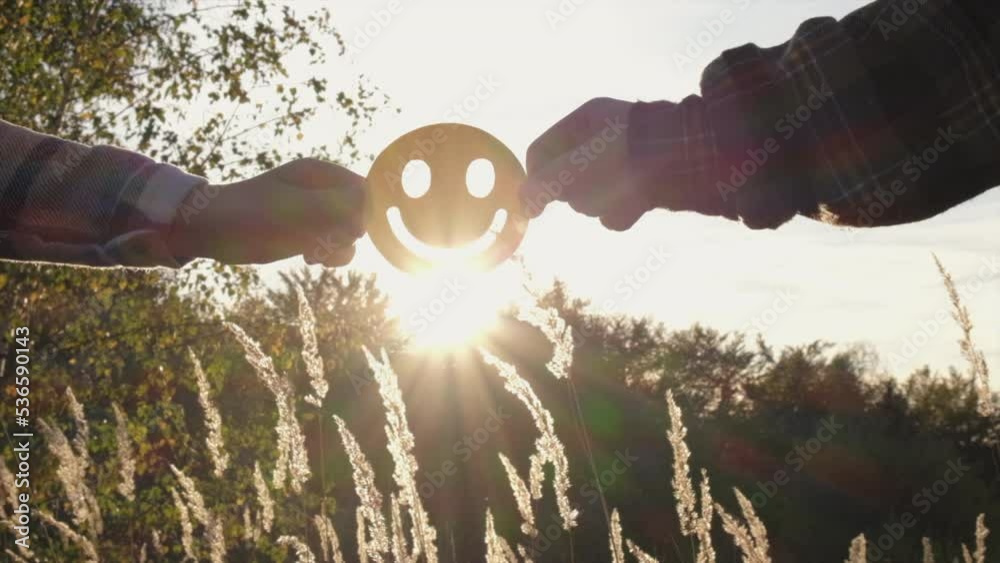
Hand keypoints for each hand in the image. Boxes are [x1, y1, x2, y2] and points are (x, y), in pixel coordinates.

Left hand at [168, 158, 364, 265]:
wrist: (211, 230)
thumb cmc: (248, 214)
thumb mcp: (292, 210)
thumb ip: (332, 209)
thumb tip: (364, 221)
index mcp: (319, 173)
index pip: (362, 189)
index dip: (363, 212)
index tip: (348, 231)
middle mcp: (321, 189)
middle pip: (359, 213)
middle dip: (347, 233)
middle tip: (322, 242)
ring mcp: (315, 211)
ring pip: (349, 232)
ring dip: (339, 248)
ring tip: (315, 254)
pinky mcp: (308, 231)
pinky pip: (334, 244)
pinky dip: (330, 255)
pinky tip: (311, 259)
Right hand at [520, 97, 648, 230]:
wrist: (691, 160)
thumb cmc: (626, 158)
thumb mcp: (577, 168)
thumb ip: (544, 184)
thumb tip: (525, 202)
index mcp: (583, 120)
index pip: (540, 153)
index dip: (535, 179)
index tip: (537, 207)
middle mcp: (601, 136)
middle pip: (566, 178)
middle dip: (578, 193)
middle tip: (594, 190)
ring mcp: (623, 159)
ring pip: (592, 194)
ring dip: (602, 202)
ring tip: (623, 197)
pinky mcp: (642, 181)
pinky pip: (618, 204)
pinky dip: (624, 210)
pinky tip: (636, 206)